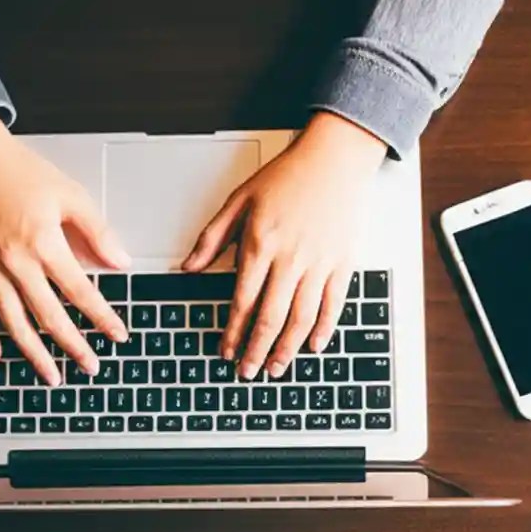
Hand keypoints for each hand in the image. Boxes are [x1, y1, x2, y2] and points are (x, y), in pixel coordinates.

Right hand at [0, 107, 129, 385]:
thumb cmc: (19, 172)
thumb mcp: (70, 194)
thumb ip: (97, 232)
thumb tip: (121, 263)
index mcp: (42, 243)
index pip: (80, 291)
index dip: (102, 317)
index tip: (118, 335)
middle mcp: (14, 262)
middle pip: (48, 317)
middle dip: (73, 346)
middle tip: (91, 366)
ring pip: (13, 324)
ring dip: (33, 355)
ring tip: (51, 376)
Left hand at [183, 112, 385, 378]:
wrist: (334, 158)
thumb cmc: (288, 176)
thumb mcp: (239, 200)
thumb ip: (212, 237)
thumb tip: (188, 267)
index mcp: (260, 245)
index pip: (243, 301)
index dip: (232, 332)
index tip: (225, 351)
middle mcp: (290, 260)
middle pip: (271, 318)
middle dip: (256, 350)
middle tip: (246, 372)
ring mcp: (319, 264)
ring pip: (301, 319)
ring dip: (286, 349)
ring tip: (275, 368)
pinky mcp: (342, 263)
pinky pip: (333, 305)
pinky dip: (323, 329)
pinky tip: (313, 346)